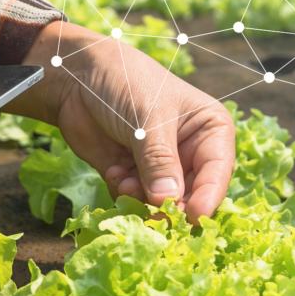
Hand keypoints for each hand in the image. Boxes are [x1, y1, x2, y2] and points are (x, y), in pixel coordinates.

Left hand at [5, 21, 234, 222]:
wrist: (77, 78)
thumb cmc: (125, 84)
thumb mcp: (148, 119)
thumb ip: (159, 161)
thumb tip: (169, 201)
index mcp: (210, 130)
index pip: (217, 170)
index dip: (208, 197)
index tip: (193, 217)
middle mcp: (188, 151)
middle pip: (191, 193)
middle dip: (171, 205)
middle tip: (152, 213)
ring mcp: (158, 164)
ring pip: (161, 200)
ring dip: (143, 199)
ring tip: (125, 182)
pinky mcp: (130, 173)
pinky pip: (133, 197)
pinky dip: (123, 192)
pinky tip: (113, 172)